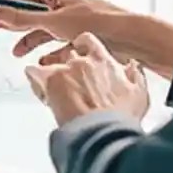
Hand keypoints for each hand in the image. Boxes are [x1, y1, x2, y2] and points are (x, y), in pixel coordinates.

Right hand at [0, 0, 126, 62]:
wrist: (128, 38)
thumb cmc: (98, 21)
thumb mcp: (52, 20)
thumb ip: (23, 19)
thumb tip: (0, 13)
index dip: (6, 3)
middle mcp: (63, 2)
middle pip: (31, 10)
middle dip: (14, 22)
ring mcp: (71, 18)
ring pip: (44, 27)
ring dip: (30, 40)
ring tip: (18, 52)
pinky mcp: (79, 33)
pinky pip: (58, 41)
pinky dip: (48, 51)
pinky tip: (43, 61)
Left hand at [24, 33, 148, 125]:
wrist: (103, 132)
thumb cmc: (120, 117)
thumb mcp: (138, 94)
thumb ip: (135, 76)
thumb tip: (133, 67)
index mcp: (103, 61)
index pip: (88, 41)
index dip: (81, 47)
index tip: (80, 53)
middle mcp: (82, 61)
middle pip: (66, 53)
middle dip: (65, 66)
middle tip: (68, 83)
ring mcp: (64, 69)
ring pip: (48, 62)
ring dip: (48, 73)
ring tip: (53, 90)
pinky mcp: (49, 80)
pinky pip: (33, 71)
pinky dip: (34, 79)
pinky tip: (40, 91)